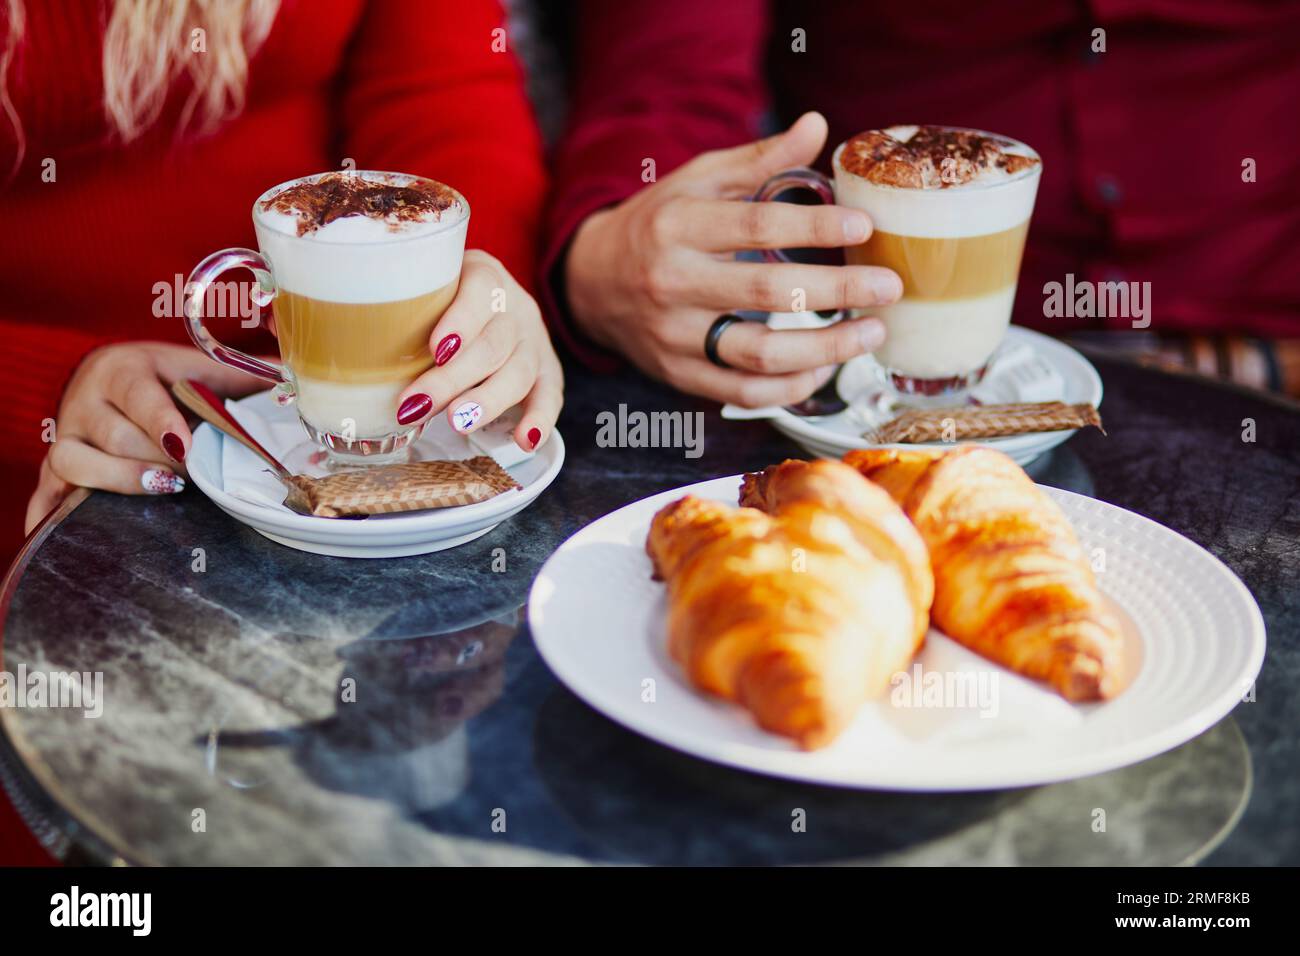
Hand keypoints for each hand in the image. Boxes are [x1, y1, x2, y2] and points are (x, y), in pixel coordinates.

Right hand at [25, 342, 266, 533]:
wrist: (109, 373)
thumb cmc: (165, 376)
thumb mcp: (198, 367)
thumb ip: (244, 376)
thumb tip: (295, 378)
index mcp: (124, 370)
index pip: (140, 397)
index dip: (162, 423)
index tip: (185, 448)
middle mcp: (86, 400)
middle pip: (115, 437)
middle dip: (154, 459)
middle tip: (191, 475)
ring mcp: (66, 434)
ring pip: (75, 460)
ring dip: (117, 480)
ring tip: (161, 488)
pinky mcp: (53, 463)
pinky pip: (44, 491)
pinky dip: (48, 513)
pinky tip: (59, 531)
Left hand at [395, 250, 563, 449]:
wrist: (497, 303)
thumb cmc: (445, 302)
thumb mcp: (428, 287)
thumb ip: (402, 304)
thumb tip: (330, 334)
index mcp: (485, 278)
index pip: (481, 294)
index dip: (461, 322)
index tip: (435, 349)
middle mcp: (516, 309)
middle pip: (493, 344)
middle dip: (454, 378)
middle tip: (418, 404)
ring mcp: (535, 343)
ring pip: (519, 372)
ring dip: (487, 401)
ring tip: (457, 424)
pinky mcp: (548, 374)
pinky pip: (550, 398)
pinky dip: (539, 422)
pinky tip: (522, 442)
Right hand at [563, 111, 902, 406]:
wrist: (591, 282)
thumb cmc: (657, 225)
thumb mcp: (698, 183)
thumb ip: (759, 160)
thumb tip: (817, 126)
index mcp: (678, 226)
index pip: (756, 226)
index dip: (815, 225)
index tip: (864, 225)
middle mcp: (673, 283)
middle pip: (766, 293)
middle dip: (837, 291)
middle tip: (887, 287)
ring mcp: (674, 336)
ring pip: (759, 354)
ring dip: (825, 349)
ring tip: (871, 332)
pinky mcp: (679, 375)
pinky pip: (743, 392)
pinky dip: (790, 386)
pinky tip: (824, 368)